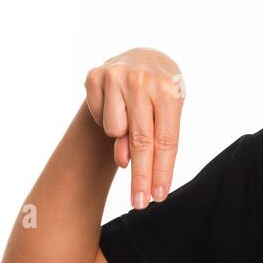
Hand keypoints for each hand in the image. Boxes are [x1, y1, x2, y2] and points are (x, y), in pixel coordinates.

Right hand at [84, 48, 184, 209]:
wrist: (144, 58)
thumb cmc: (160, 94)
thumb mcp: (167, 112)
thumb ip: (151, 137)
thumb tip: (123, 161)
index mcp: (169, 91)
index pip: (165, 141)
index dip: (161, 171)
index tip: (157, 197)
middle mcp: (142, 81)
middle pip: (142, 142)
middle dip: (140, 177)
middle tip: (139, 204)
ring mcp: (116, 76)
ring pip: (115, 130)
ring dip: (121, 137)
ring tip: (131, 120)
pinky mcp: (94, 76)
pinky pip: (99, 117)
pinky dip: (107, 119)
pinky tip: (117, 107)